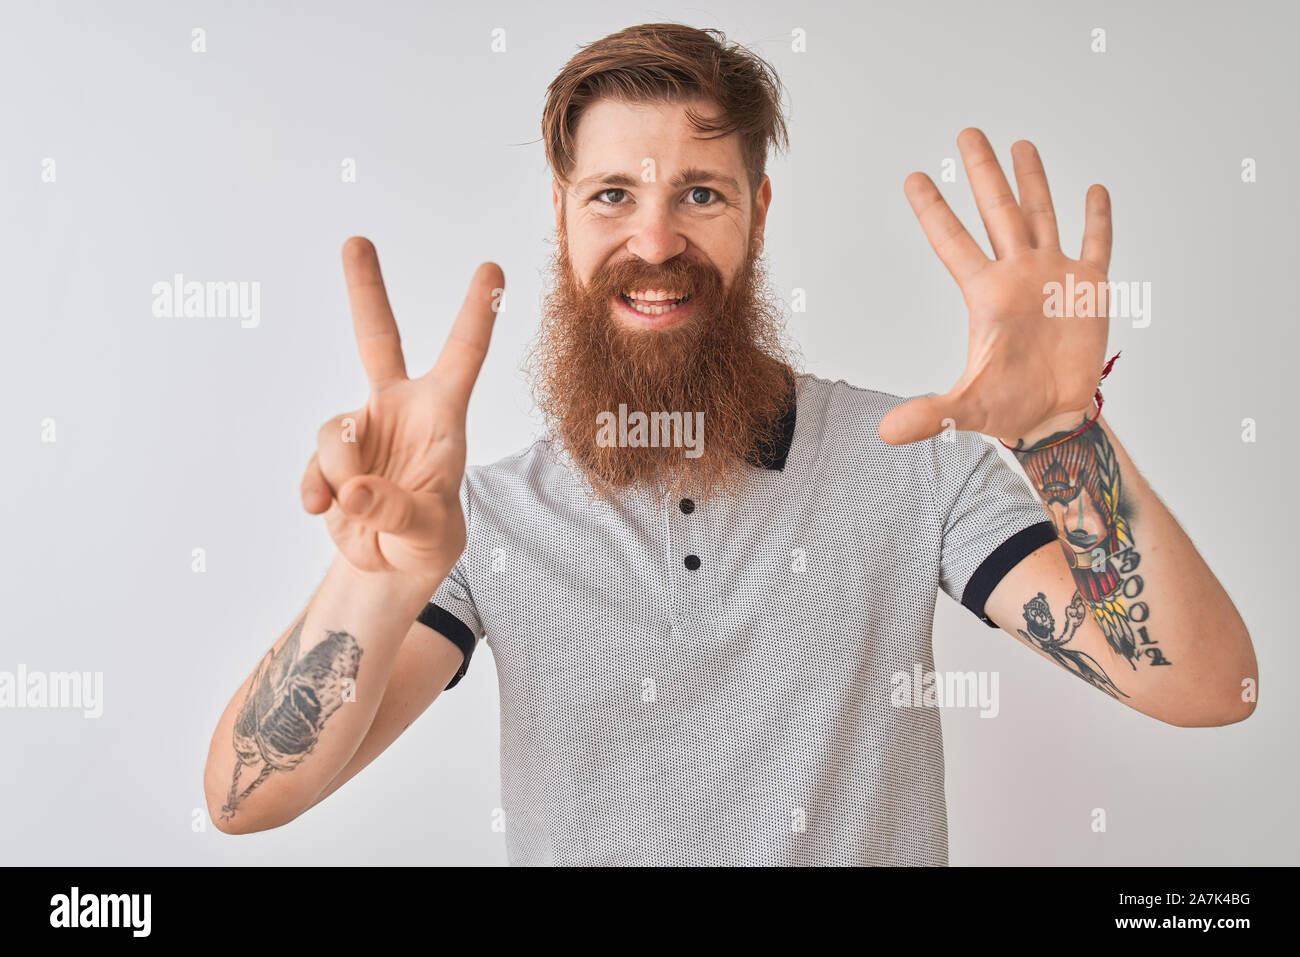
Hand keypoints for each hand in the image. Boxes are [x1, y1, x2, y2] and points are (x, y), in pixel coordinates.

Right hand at [301, 237, 502, 585]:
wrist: (387, 564)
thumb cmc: (428, 538)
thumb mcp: (429, 532)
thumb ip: (395, 511)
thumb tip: (352, 490)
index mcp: (442, 415)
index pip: (463, 356)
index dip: (477, 313)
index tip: (493, 268)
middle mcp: (399, 408)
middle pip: (376, 338)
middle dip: (365, 289)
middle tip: (355, 241)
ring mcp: (360, 429)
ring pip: (334, 429)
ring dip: (340, 471)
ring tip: (357, 505)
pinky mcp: (328, 457)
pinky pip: (313, 464)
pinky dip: (315, 489)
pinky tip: (324, 510)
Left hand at [878, 129, 1110, 446]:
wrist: (1053, 419)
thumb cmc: (1008, 410)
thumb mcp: (965, 409)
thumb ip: (929, 415)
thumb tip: (886, 434)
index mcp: (986, 294)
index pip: (953, 242)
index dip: (934, 210)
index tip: (913, 177)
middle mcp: (1017, 275)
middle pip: (997, 212)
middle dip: (983, 172)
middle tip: (967, 133)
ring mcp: (1053, 278)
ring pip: (1041, 216)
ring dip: (1033, 181)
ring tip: (1021, 144)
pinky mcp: (1089, 289)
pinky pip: (1096, 245)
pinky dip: (1097, 219)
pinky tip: (1094, 190)